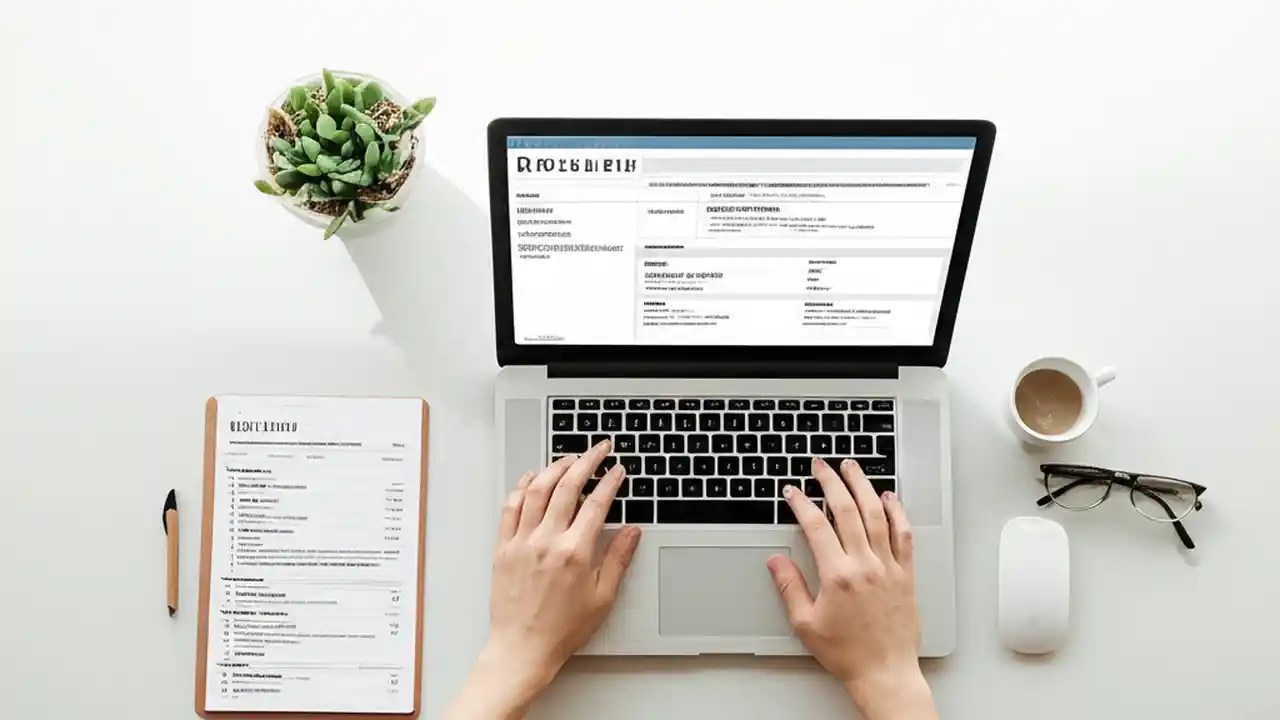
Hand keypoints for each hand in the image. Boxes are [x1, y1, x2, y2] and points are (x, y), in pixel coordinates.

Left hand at [445, 441, 640, 719]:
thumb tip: (632, 531)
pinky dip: (521, 487)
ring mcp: (522, 542)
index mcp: (575, 553)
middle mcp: (547, 541)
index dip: (610, 481)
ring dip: (554, 468)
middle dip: (586, 462)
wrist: (522, 649)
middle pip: (567, 486)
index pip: (596, 503)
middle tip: (598, 450)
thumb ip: (618, 559)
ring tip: (568, 458)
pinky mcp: (503, 548)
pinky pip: (510, 507)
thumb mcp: (602, 597)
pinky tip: (530, 478)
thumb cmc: (561, 630)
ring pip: (537, 490)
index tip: (617, 470)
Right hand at [767, 458, 936, 719]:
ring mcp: (888, 567)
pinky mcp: (906, 574)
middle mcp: (865, 565)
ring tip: (852, 468)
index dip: (801, 503)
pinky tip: (888, 497)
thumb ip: (789, 587)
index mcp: (838, 576)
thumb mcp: (806, 623)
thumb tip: (775, 561)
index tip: (792, 492)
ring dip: (863, 486)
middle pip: (847, 510)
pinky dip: (897, 512)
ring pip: (876, 514)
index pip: (816, 526)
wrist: (884, 672)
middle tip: (821, 465)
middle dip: (831, 482)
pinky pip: (903, 534)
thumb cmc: (847, 653)